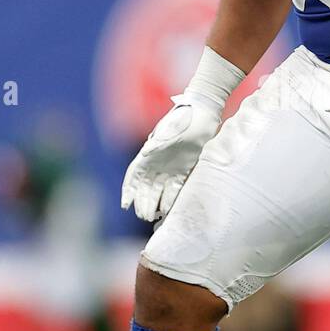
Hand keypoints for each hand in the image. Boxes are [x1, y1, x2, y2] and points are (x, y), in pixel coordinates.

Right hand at [121, 91, 221, 222]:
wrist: (204, 113)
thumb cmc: (184, 118)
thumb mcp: (171, 130)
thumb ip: (159, 142)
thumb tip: (145, 154)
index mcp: (149, 153)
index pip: (134, 176)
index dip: (128, 190)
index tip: (125, 205)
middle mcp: (157, 162)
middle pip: (145, 187)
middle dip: (142, 202)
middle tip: (143, 216)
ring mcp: (170, 167)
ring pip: (158, 190)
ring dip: (154, 203)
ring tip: (152, 217)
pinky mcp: (184, 169)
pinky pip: (174, 188)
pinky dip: (170, 198)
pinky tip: (168, 210)